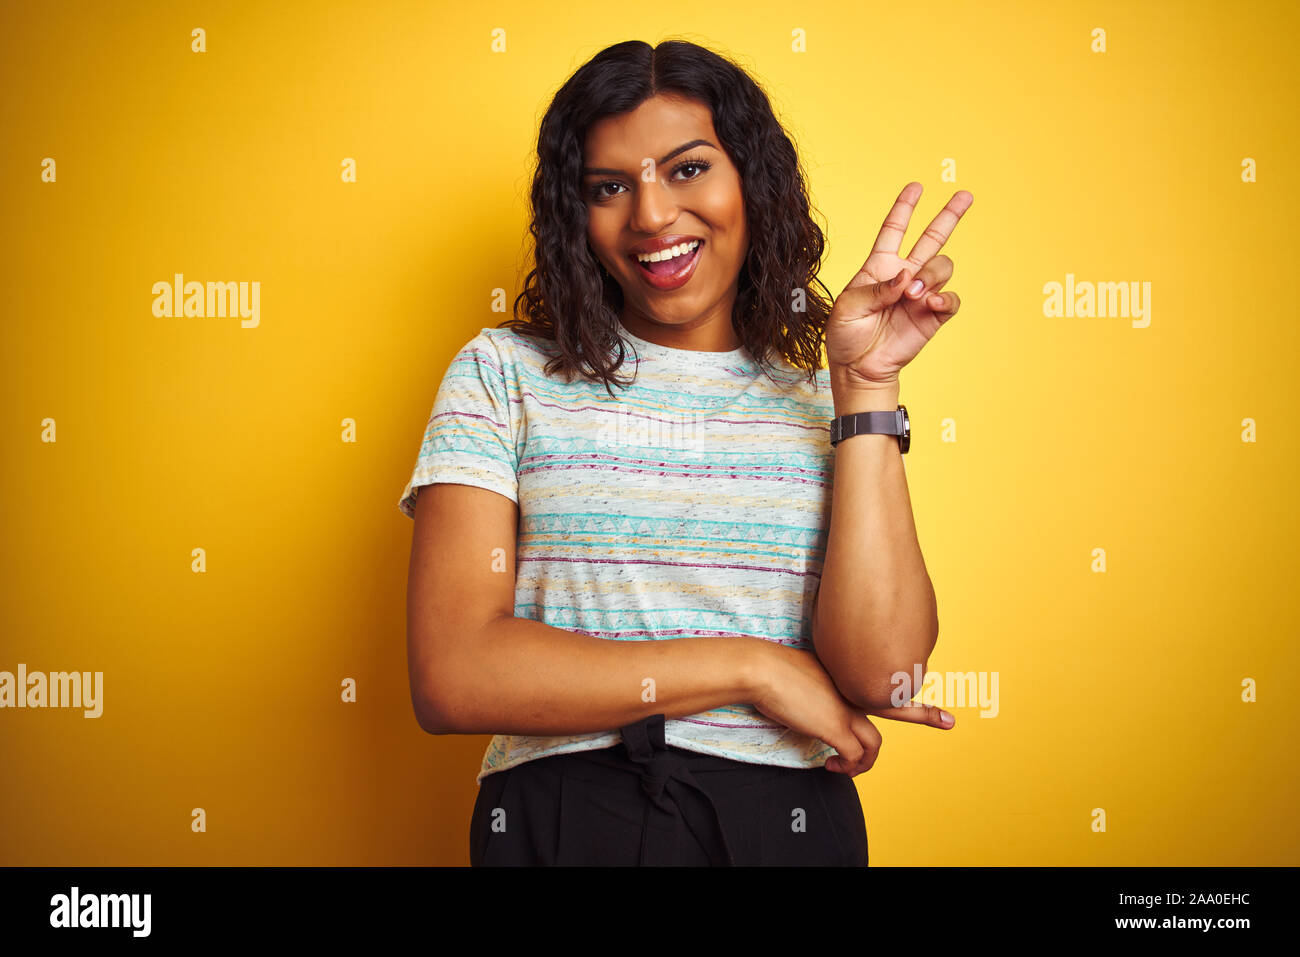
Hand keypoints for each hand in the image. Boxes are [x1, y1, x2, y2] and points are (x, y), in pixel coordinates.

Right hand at [751, 643, 954, 776]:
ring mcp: (847, 709)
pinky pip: (852, 756)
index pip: (881, 683)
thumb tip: (810, 704)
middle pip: (896, 707)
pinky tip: (831, 767)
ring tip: (844, 768)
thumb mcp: (802, 675)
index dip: (905, 692)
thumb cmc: (771, 670)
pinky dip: (847, 767)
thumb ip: (817, 689)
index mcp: (846, 676)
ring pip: (873, 744)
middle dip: (925, 715)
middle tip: (949, 721)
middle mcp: (853, 692)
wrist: (762, 668)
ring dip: (863, 763)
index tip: (924, 693)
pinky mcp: (836, 727)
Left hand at [825, 182, 972, 387]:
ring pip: (942, 266)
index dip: (905, 208)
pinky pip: (951, 300)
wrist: (858, 368)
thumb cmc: (847, 335)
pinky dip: (945, 298)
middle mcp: (905, 276)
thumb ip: (876, 289)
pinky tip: (931, 303)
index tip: (916, 187)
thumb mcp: (848, 308)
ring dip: (932, 274)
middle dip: (949, 216)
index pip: (894, 230)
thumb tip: (906, 277)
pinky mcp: (933, 316)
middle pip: (932, 238)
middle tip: (965, 195)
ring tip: (914, 293)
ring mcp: (921, 295)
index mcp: (880, 267)